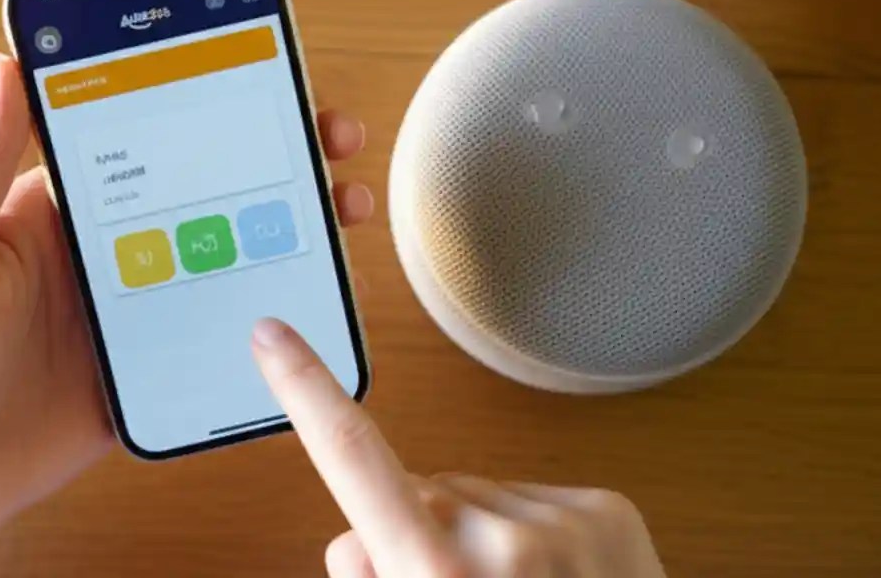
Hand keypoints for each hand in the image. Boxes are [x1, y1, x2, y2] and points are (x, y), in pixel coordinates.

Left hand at [0, 54, 375, 533]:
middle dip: (272, 152)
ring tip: (343, 202)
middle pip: (204, 186)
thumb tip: (4, 68)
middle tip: (330, 135)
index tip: (257, 72)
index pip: (143, 137)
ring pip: (227, 249)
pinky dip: (270, 303)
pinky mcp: (154, 362)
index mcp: (56, 210)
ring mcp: (136, 307)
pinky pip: (223, 324)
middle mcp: (105, 249)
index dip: (204, 103)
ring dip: (287, 222)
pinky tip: (310, 287)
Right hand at [252, 319, 666, 577]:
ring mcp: (562, 522)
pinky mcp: (606, 512)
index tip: (274, 337)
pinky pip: (531, 497)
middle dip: (417, 530)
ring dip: (479, 534)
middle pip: (417, 492)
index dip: (306, 390)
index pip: (351, 456)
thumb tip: (358, 536)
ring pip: (476, 495)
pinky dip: (530, 533)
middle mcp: (500, 543)